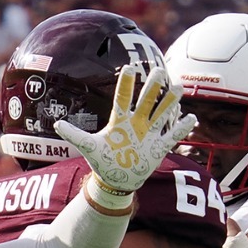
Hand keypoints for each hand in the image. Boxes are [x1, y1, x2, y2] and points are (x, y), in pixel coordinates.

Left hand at [56, 64, 197, 195]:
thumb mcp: (88, 147)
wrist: (115, 180)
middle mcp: (136, 122)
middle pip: (146, 100)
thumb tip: (56, 124)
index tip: (130, 67)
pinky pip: (173, 135)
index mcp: (119, 120)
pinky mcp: (159, 146)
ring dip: (169, 102)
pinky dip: (182, 127)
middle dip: (153, 87)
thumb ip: (74, 135)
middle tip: (159, 70)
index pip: (123, 97)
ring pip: (161, 113)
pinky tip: (190, 118)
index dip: (127, 83)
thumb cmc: (102, 161)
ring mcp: (149, 133)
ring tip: (177, 88)